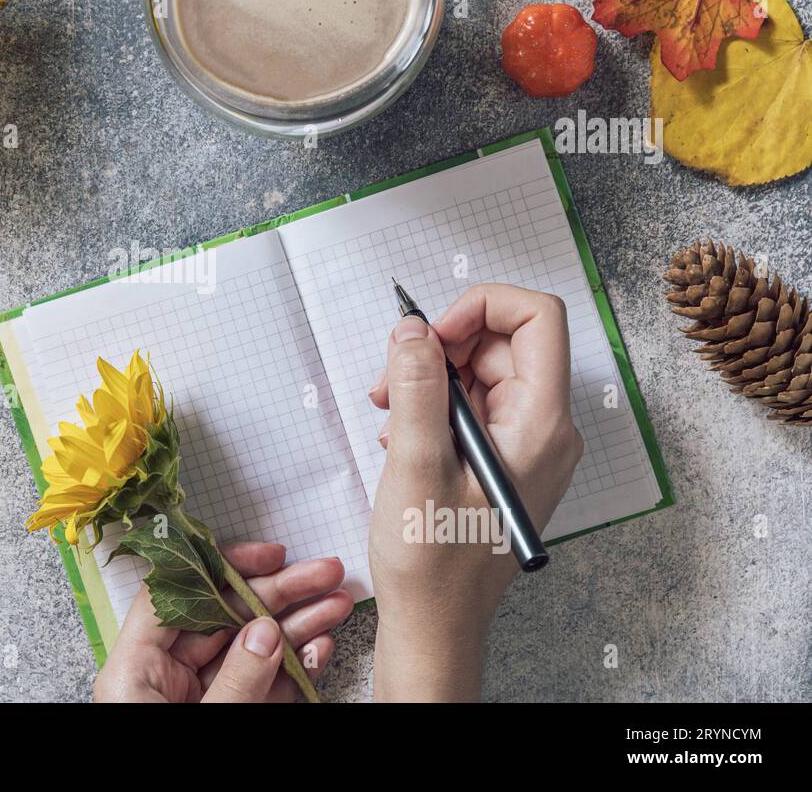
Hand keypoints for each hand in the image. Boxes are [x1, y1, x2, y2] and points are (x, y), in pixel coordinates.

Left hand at [93, 542, 350, 701]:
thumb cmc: (162, 771)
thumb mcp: (201, 724)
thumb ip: (235, 682)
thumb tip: (265, 632)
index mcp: (135, 670)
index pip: (175, 596)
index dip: (223, 568)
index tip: (271, 554)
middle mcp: (164, 679)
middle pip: (224, 617)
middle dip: (280, 594)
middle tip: (326, 573)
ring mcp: (199, 700)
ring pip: (251, 649)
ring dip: (298, 626)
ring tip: (339, 603)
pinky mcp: (231, 718)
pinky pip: (263, 685)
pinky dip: (294, 666)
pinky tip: (321, 647)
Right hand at [367, 284, 582, 700]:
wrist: (435, 626)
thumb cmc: (433, 564)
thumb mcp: (416, 464)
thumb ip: (418, 387)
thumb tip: (414, 327)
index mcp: (541, 425)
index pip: (536, 318)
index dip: (480, 307)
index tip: (430, 335)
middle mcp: (545, 430)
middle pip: (503, 343)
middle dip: (442, 347)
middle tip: (390, 381)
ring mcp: (526, 446)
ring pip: (482, 374)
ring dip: (430, 380)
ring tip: (388, 415)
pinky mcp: (502, 461)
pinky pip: (473, 407)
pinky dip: (433, 408)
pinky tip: (400, 438)